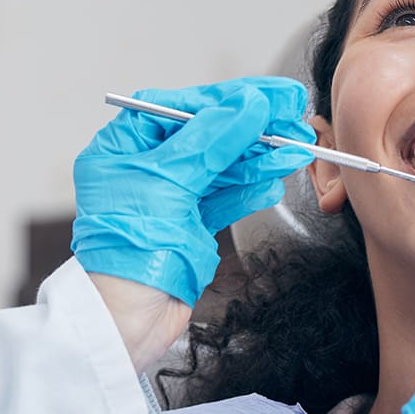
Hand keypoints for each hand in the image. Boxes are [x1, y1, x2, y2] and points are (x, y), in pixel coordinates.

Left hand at [72, 77, 313, 353]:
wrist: (129, 319)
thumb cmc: (128, 251)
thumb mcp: (170, 179)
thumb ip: (212, 139)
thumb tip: (248, 104)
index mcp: (120, 149)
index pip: (178, 110)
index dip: (224, 100)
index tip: (264, 94)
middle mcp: (142, 171)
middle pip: (205, 137)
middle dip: (249, 130)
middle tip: (291, 118)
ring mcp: (167, 199)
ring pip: (220, 168)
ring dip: (257, 158)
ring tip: (294, 149)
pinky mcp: (187, 226)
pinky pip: (223, 199)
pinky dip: (248, 189)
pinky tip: (272, 180)